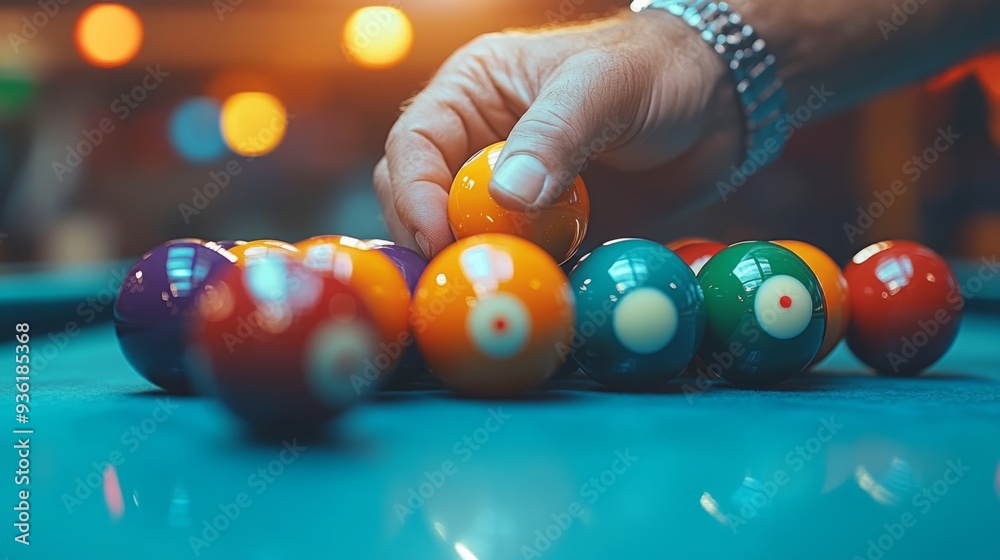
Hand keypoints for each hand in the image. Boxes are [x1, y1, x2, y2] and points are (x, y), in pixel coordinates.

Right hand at [374, 9, 740, 257]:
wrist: (719, 106)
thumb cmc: (656, 71)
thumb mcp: (601, 87)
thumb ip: (554, 136)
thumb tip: (506, 197)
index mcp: (472, 94)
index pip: (414, 144)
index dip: (415, 192)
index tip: (440, 235)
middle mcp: (478, 145)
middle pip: (423, 199)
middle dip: (435, 237)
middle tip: (465, 272)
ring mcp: (509, 194)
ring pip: (464, 239)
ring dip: (476, 265)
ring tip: (500, 289)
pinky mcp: (544, 232)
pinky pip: (516, 264)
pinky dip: (520, 281)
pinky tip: (537, 295)